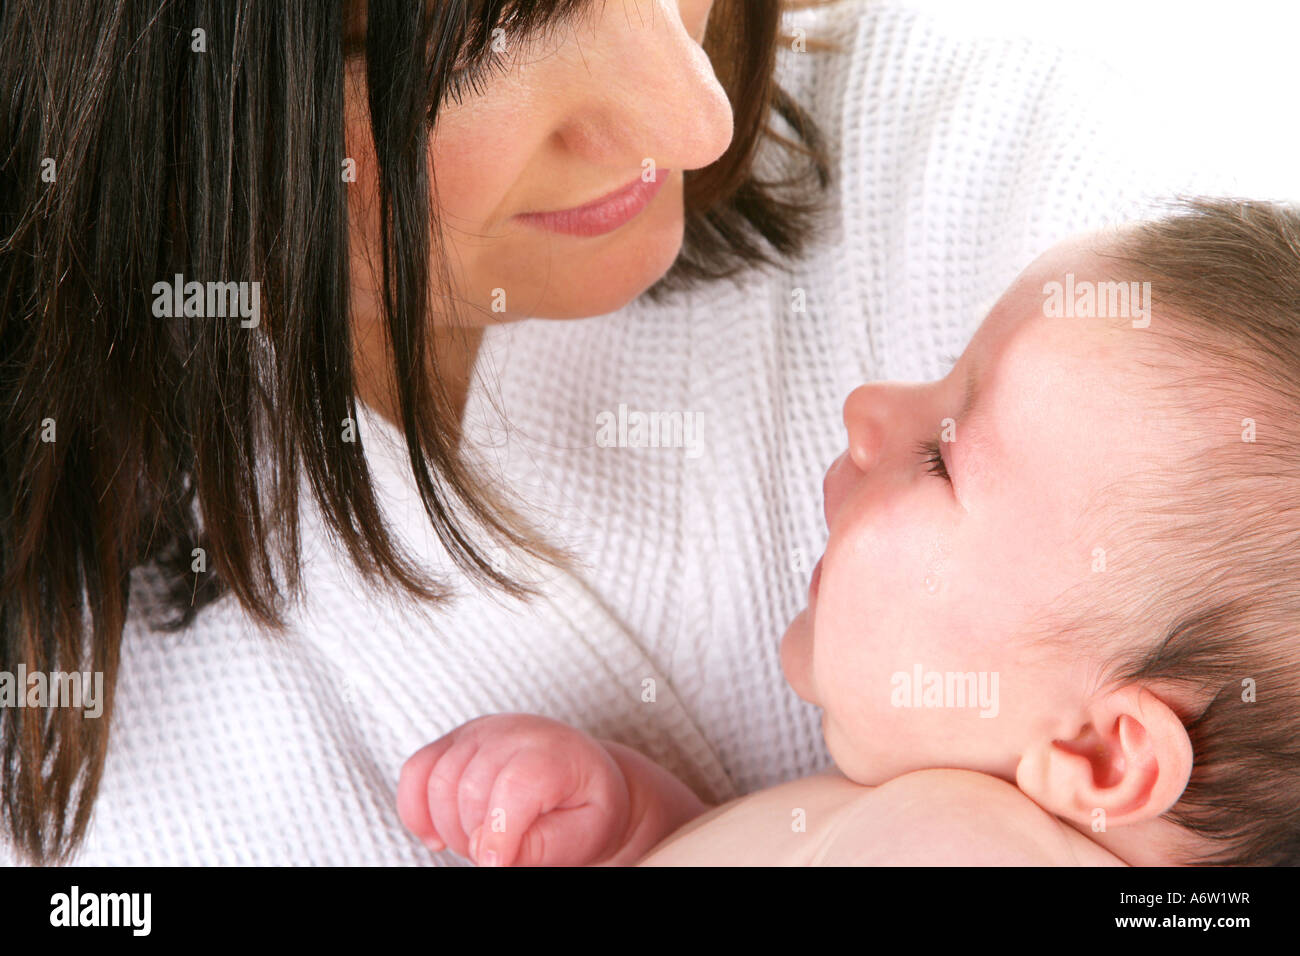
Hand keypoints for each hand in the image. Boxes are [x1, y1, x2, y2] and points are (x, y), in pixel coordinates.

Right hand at [397, 713, 632, 865]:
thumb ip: (543, 847)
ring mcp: (479, 732)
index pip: (514, 785)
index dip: (498, 831)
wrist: (584, 777)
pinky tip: (438, 834)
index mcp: (553, 753)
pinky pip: (416, 770)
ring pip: (436, 783)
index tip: (495, 863)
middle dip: (476, 837)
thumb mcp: (584, 834)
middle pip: (469, 790)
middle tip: (501, 853)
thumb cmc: (586, 806)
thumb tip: (491, 855)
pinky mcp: (454, 740)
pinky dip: (416, 809)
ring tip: (482, 838)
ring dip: (450, 827)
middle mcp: (513, 733)